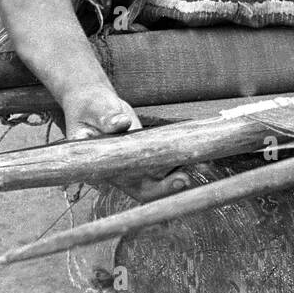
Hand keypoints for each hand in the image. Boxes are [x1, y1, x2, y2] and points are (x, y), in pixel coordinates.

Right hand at [61, 86, 194, 202]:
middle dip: (169, 186)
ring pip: (160, 177)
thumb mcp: (94, 110)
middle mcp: (121, 170)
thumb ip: (107, 118)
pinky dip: (181, 159)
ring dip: (181, 173)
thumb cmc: (89, 108)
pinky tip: (199, 153)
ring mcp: (135, 163)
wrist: (93, 104)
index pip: (129, 184)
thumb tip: (121, 123)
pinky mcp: (146, 152)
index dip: (152, 188)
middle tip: (187, 178)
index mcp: (104, 166)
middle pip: (148, 189)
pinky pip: (165, 160)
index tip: (174, 180)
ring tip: (204, 162)